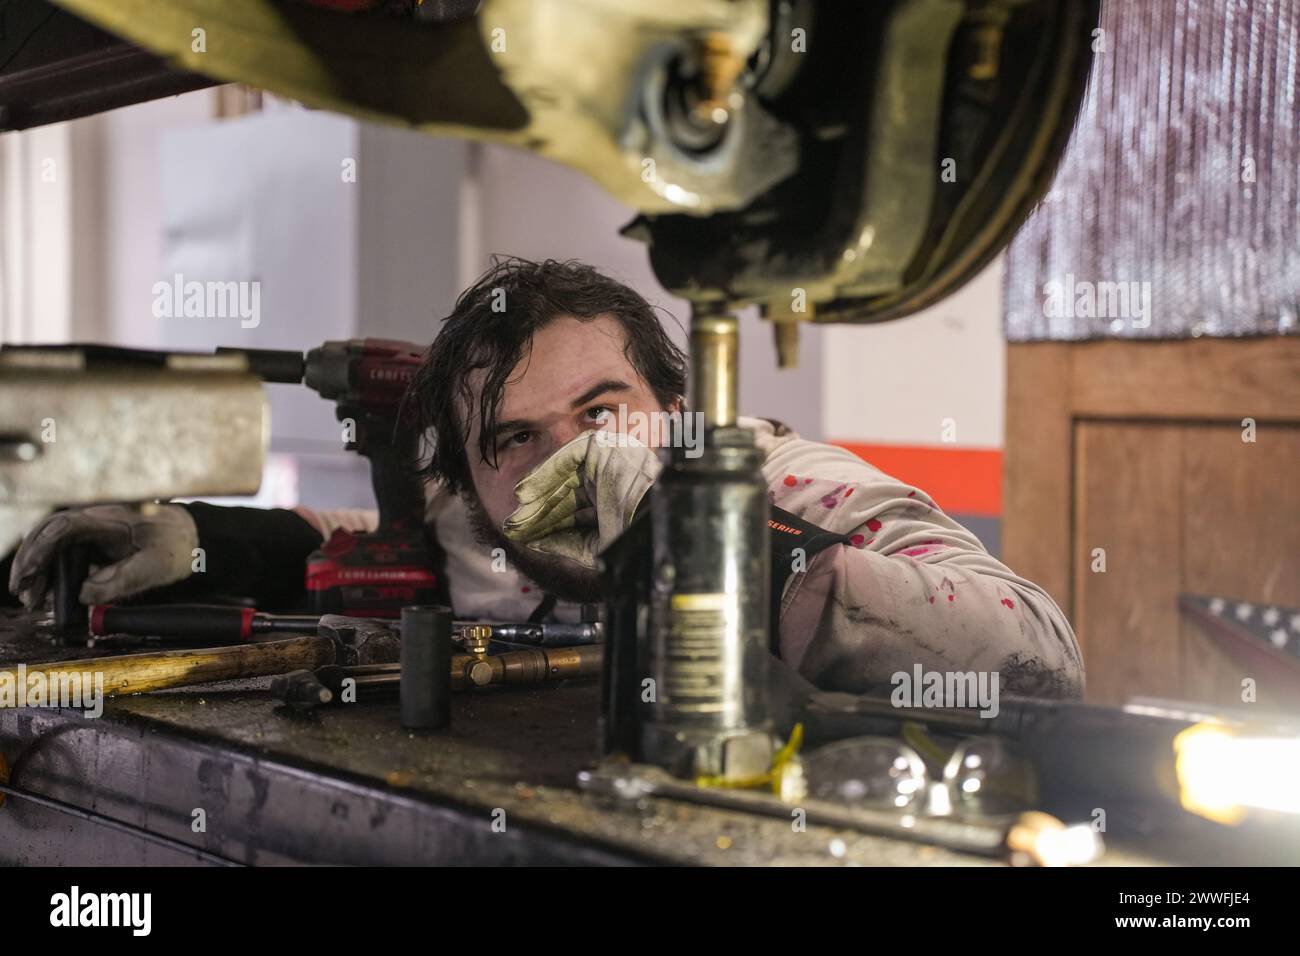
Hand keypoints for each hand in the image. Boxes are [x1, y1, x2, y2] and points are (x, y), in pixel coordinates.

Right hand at [8, 503, 198, 609]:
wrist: (195, 538)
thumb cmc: (178, 546)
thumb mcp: (155, 567)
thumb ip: (122, 580)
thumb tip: (85, 594)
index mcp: (108, 518)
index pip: (62, 527)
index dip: (40, 549)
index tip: (30, 573)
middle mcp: (94, 521)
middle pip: (48, 536)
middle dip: (30, 563)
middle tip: (23, 593)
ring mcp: (93, 532)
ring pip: (53, 547)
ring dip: (38, 571)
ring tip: (30, 599)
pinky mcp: (95, 545)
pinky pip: (65, 556)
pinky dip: (53, 573)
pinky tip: (47, 594)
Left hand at [503, 431, 660, 567]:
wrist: (653, 525)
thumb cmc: (634, 539)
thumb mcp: (595, 546)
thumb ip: (566, 541)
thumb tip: (535, 542)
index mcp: (617, 501)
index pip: (575, 509)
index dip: (548, 522)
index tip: (526, 534)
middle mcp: (612, 478)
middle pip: (566, 493)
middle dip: (539, 512)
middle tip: (514, 527)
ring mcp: (610, 460)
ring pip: (563, 477)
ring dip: (537, 496)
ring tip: (516, 514)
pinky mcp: (604, 446)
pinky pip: (567, 457)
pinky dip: (543, 474)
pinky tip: (524, 493)